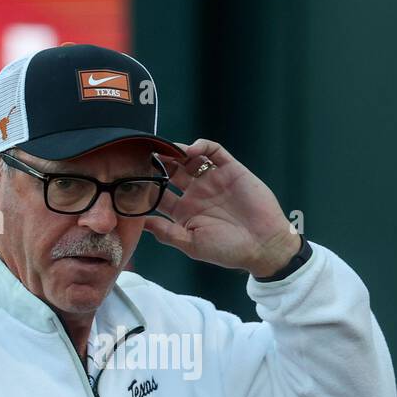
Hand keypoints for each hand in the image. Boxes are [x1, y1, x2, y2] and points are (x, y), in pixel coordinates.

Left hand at [143, 139, 301, 276]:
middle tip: (144, 157)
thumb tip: (141, 222)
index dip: (147, 187)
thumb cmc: (228, 250)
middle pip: (171, 172)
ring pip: (188, 159)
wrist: (264, 244)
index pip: (160, 195)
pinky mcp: (230, 169)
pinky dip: (201, 146)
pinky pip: (214, 151)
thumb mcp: (192, 244)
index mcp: (185, 213)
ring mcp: (213, 180)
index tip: (133, 180)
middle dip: (158, 164)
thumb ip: (167, 232)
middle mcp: (196, 194)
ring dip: (175, 152)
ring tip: (164, 150)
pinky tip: (190, 149)